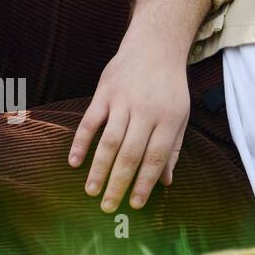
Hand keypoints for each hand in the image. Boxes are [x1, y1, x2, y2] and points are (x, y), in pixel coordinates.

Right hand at [68, 40, 190, 211]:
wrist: (155, 47)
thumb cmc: (169, 87)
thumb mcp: (180, 115)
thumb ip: (172, 148)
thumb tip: (165, 182)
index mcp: (169, 118)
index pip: (155, 157)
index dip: (145, 183)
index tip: (135, 204)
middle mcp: (146, 111)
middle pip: (130, 154)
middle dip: (119, 183)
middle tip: (108, 207)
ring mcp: (123, 101)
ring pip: (109, 141)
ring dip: (98, 169)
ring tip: (91, 192)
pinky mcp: (104, 93)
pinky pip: (90, 121)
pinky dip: (80, 142)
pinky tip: (74, 162)